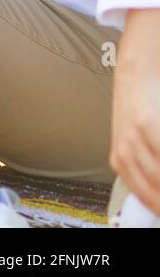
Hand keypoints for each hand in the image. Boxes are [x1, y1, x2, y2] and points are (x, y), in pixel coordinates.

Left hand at [110, 8, 159, 214]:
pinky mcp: (146, 126)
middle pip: (158, 194)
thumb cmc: (142, 110)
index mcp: (121, 165)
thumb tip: (157, 195)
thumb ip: (145, 167)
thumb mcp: (136, 143)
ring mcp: (134, 142)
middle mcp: (124, 157)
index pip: (149, 202)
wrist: (136, 74)